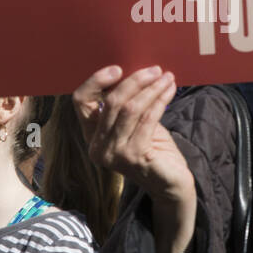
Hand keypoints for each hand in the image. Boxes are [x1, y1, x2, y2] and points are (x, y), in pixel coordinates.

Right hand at [74, 65, 195, 252]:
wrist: (171, 184)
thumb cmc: (154, 150)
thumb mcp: (135, 123)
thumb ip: (128, 103)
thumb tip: (133, 69)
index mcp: (91, 135)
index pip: (81, 102)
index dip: (96, 81)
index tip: (118, 67)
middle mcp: (97, 147)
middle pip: (110, 102)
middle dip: (134, 81)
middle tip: (155, 70)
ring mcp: (114, 154)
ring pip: (130, 109)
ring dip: (151, 89)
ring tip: (166, 78)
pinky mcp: (133, 158)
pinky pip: (147, 119)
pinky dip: (160, 101)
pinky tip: (169, 91)